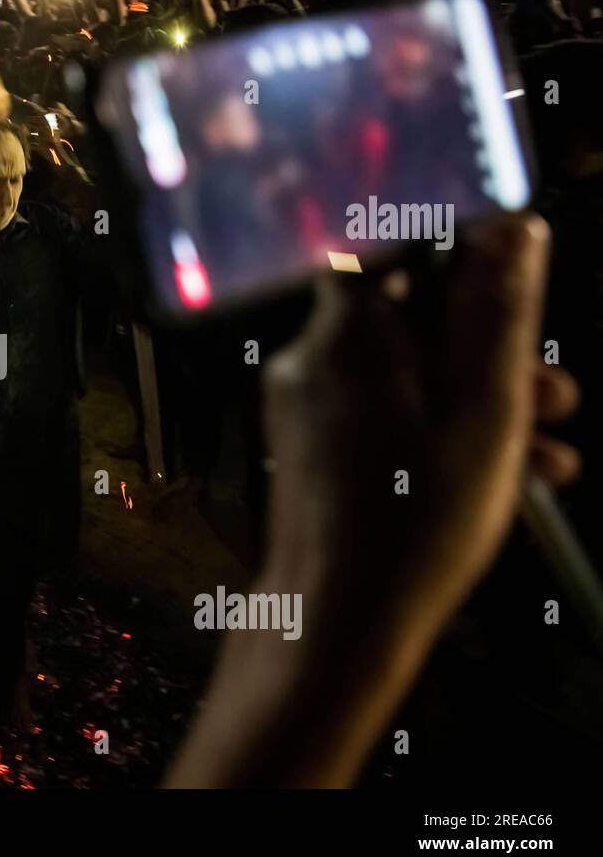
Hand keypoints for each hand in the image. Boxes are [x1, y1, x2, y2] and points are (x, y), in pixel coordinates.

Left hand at [262, 215, 571, 648]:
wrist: (335, 623)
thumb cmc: (412, 525)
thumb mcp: (485, 414)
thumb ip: (497, 316)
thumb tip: (514, 233)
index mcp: (345, 335)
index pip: (388, 250)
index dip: (454, 259)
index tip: (509, 288)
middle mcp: (311, 360)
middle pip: (408, 320)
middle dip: (490, 353)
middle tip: (553, 395)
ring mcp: (304, 405)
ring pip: (403, 374)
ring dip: (477, 402)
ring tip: (548, 451)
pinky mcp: (309, 445)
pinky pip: (376, 413)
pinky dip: (434, 431)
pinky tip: (503, 474)